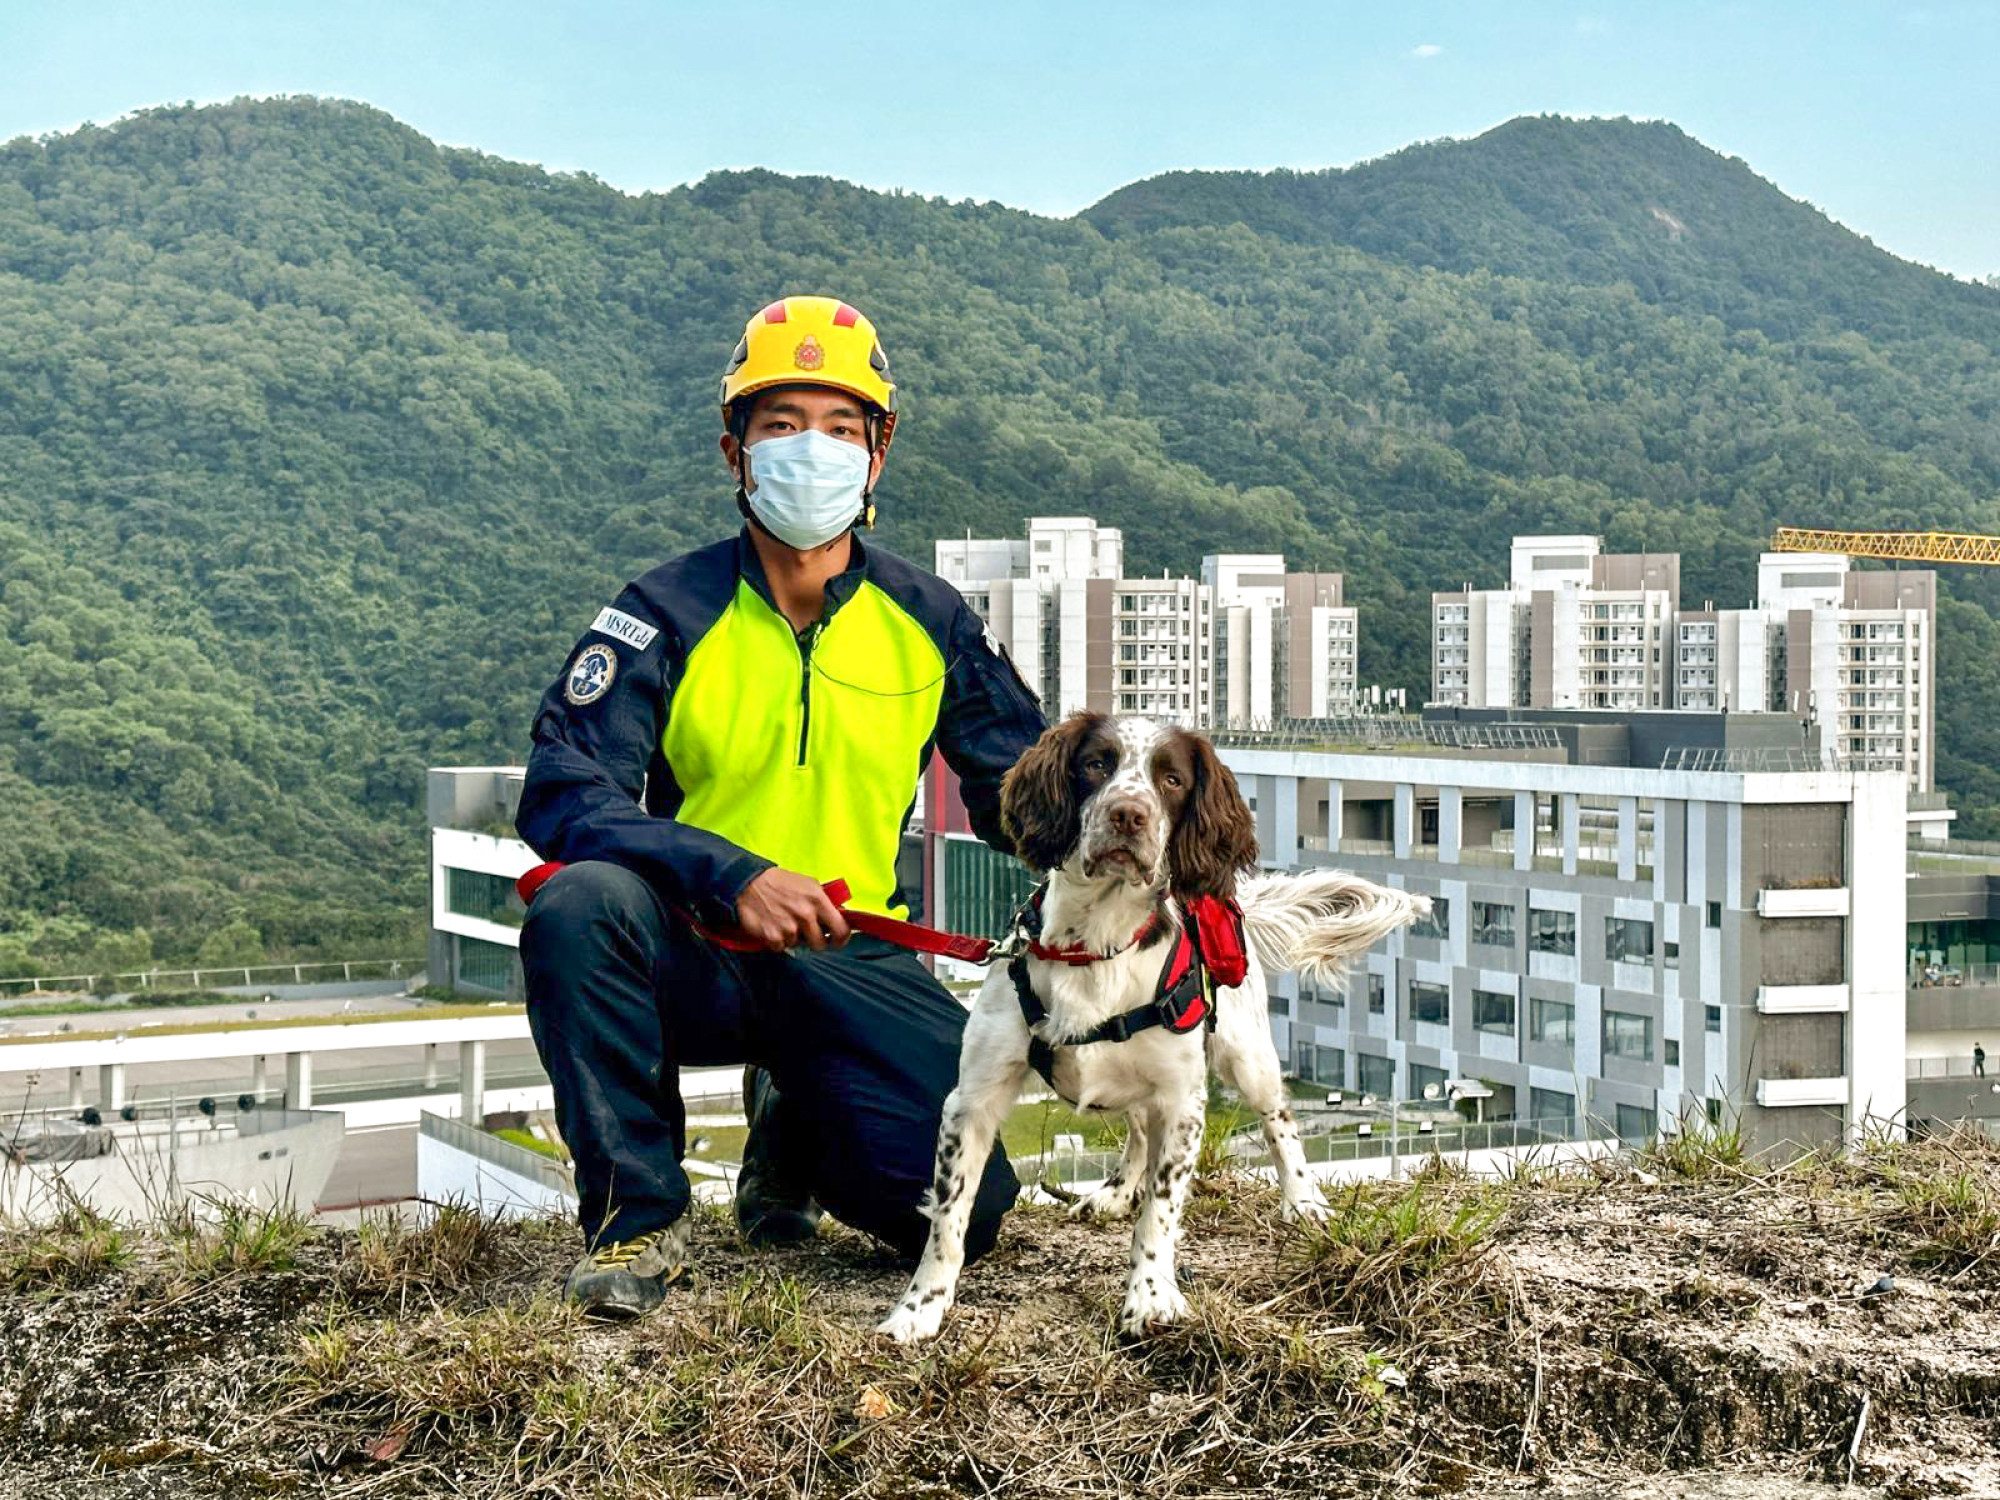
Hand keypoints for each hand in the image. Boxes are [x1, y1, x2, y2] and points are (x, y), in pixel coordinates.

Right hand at [733, 868, 850, 951]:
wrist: (749, 883)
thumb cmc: (781, 882)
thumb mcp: (809, 884)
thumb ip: (825, 900)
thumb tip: (839, 915)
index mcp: (818, 900)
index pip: (841, 929)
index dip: (841, 938)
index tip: (837, 941)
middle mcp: (805, 914)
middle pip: (820, 944)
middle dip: (815, 941)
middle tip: (807, 934)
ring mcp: (789, 927)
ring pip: (798, 945)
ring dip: (793, 938)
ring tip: (783, 921)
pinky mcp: (773, 937)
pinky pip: (781, 947)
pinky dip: (777, 940)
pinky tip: (773, 926)